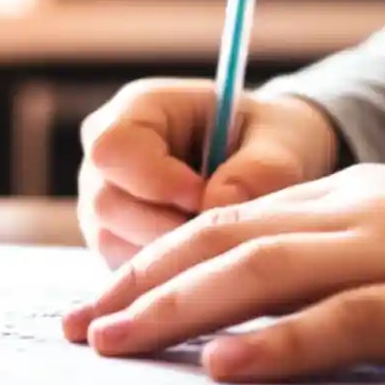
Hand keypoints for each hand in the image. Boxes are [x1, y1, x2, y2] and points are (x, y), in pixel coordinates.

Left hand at [62, 164, 384, 381]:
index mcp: (339, 199)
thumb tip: (241, 307)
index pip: (220, 224)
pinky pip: (344, 320)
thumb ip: (326, 256)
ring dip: (177, 307)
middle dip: (140, 284)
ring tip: (117, 343)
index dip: (150, 262)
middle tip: (80, 328)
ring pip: (261, 271)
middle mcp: (353, 214)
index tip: (96, 303)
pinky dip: (279, 342)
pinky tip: (225, 365)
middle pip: (220, 241)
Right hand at [77, 78, 338, 267]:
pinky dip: (165, 274)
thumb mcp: (282, 139)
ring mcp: (101, 202)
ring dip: (167, 255)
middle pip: (106, 204)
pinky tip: (205, 258)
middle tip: (221, 233)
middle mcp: (106, 157)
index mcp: (137, 110)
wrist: (265, 161)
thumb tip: (220, 203)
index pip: (113, 148)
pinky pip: (122, 268)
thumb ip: (260, 167)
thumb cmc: (270, 138)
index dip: (155, 181)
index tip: (206, 196)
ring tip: (218, 243)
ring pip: (110, 242)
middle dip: (166, 227)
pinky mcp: (112, 240)